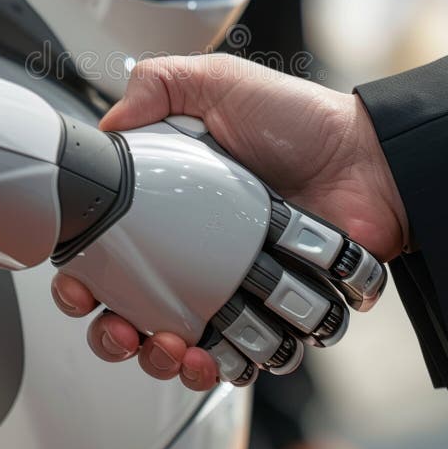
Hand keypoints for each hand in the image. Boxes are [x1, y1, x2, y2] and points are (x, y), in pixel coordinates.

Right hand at [51, 54, 406, 389]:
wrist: (368, 160)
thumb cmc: (298, 120)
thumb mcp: (218, 81)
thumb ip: (158, 84)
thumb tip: (108, 123)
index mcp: (171, 195)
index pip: (111, 243)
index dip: (84, 269)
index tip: (79, 282)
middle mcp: (193, 244)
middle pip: (131, 303)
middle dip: (112, 329)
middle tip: (118, 326)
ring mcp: (229, 280)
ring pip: (174, 340)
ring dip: (157, 356)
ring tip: (165, 346)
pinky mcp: (268, 307)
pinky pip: (233, 354)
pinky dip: (213, 367)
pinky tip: (206, 355)